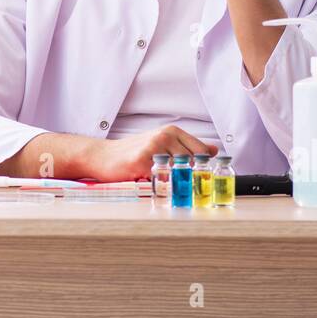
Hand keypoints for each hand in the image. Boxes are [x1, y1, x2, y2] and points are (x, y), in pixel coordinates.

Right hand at [88, 126, 218, 181]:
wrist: (103, 156)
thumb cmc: (134, 152)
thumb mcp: (162, 143)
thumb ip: (187, 146)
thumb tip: (213, 150)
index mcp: (172, 131)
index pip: (201, 150)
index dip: (205, 167)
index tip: (203, 178)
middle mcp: (164, 136)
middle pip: (193, 162)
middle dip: (191, 177)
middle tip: (184, 187)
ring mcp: (153, 147)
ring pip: (179, 170)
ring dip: (177, 182)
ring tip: (166, 185)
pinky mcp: (142, 160)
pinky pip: (161, 177)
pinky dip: (161, 185)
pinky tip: (152, 183)